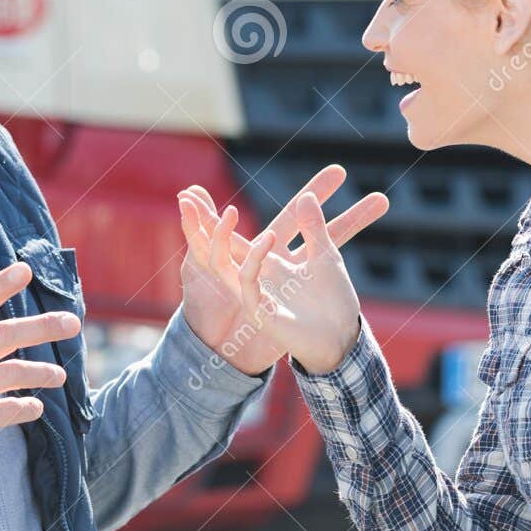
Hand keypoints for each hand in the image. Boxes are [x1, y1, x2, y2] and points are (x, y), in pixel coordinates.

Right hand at [181, 177, 386, 374]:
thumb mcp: (326, 255)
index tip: (192, 191)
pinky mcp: (261, 311)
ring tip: (229, 212)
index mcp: (265, 264)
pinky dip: (253, 261)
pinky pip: (248, 283)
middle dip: (201, 222)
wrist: (343, 338)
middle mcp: (253, 277)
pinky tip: (265, 239)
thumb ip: (315, 227)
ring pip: (222, 263)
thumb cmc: (333, 301)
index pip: (233, 236)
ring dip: (220, 237)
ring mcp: (253, 294)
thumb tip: (307, 195)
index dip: (212, 216)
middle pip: (218, 246)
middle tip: (187, 195)